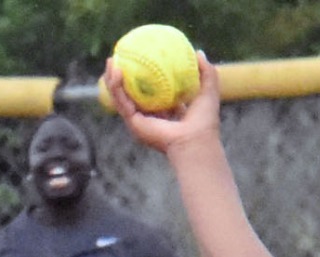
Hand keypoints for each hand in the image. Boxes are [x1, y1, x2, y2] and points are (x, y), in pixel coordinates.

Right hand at [104, 53, 221, 153]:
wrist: (196, 140)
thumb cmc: (204, 121)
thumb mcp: (208, 92)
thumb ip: (207, 73)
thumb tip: (198, 52)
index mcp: (167, 111)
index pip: (152, 92)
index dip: (144, 77)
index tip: (140, 59)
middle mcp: (152, 117)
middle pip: (132, 94)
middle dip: (122, 77)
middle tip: (119, 58)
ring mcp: (141, 121)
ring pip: (121, 96)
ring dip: (112, 79)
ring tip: (111, 60)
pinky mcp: (133, 123)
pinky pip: (121, 101)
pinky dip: (116, 86)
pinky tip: (116, 70)